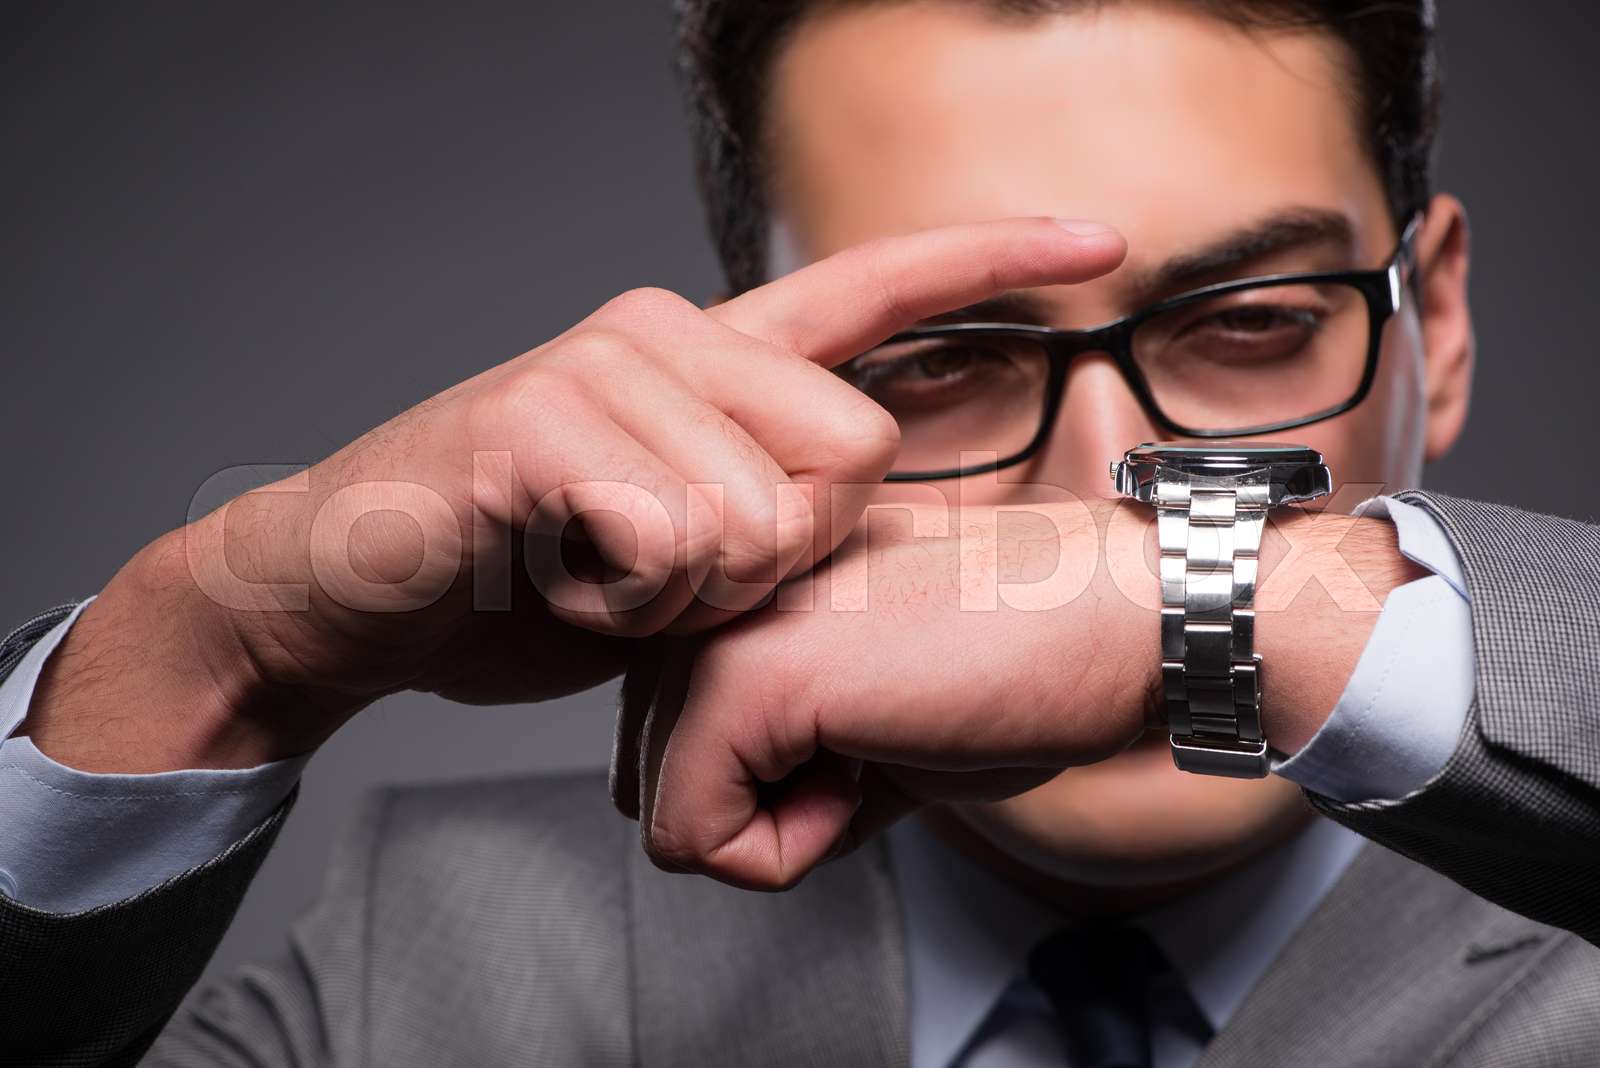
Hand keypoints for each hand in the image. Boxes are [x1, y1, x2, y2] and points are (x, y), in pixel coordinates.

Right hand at [24, 218, 1126, 771]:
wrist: (360, 584)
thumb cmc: (527, 565)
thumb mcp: (676, 537)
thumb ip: (767, 504)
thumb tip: (861, 511)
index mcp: (713, 352)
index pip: (872, 285)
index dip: (990, 260)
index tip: (1096, 244)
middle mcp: (669, 332)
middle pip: (851, 457)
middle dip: (782, 559)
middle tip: (672, 575)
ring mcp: (603, 367)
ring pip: (762, 520)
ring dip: (688, 596)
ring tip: (602, 576)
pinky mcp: (542, 421)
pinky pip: (671, 542)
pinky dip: (625, 604)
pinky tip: (561, 580)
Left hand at [626, 499, 1422, 889]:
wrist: (1119, 614)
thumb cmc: (1014, 656)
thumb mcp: (860, 707)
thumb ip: (763, 746)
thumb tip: (695, 827)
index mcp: (728, 580)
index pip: (664, 741)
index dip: (770, 784)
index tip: (870, 729)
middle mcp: (701, 588)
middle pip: (658, 780)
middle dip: (768, 808)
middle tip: (880, 742)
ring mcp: (713, 623)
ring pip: (671, 812)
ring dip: (784, 825)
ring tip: (884, 739)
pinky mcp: (744, 675)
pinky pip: (696, 836)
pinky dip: (787, 851)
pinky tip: (873, 768)